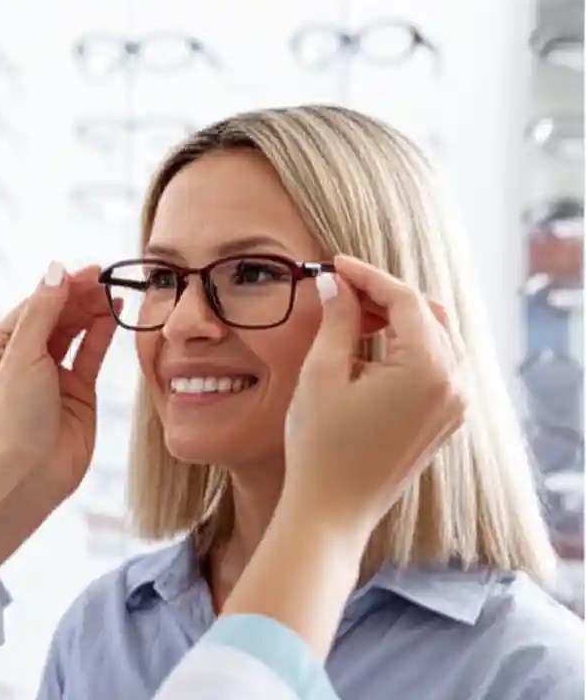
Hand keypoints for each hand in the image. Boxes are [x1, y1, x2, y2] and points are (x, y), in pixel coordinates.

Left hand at [0, 262, 119, 498]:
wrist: (35, 472)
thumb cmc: (18, 417)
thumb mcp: (23, 356)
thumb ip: (43, 313)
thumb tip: (55, 271)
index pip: (32, 307)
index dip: (59, 288)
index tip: (86, 271)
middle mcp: (23, 359)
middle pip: (55, 316)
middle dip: (78, 296)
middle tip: (106, 278)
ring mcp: (52, 374)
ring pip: (75, 331)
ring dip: (92, 310)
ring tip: (114, 291)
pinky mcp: (78, 390)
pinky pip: (91, 353)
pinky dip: (103, 332)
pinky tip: (115, 311)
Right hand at [282, 254, 466, 538]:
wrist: (332, 511)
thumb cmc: (320, 447)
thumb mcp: (322, 375)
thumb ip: (337, 321)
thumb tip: (335, 285)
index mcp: (428, 368)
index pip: (405, 300)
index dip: (368, 276)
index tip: (334, 265)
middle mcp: (454, 383)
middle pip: (429, 314)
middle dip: (386, 295)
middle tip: (340, 289)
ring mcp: (455, 404)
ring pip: (436, 338)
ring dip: (398, 320)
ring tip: (352, 316)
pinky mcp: (446, 420)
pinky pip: (437, 367)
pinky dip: (407, 348)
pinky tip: (370, 349)